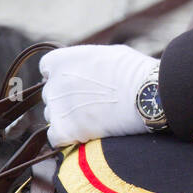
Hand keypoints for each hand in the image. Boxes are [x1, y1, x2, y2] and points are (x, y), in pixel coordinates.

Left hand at [40, 44, 157, 146]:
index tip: (75, 83)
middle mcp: (55, 82)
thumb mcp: (107, 54)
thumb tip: (87, 69)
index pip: (47, 68)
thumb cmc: (134, 73)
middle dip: (66, 99)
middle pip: (51, 94)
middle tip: (90, 104)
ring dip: (68, 119)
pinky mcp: (64, 129)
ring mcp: (57, 107)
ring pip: (53, 115)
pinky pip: (54, 137)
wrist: (146, 95)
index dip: (61, 76)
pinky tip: (84, 136)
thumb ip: (87, 62)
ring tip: (94, 120)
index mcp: (63, 60)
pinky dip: (66, 139)